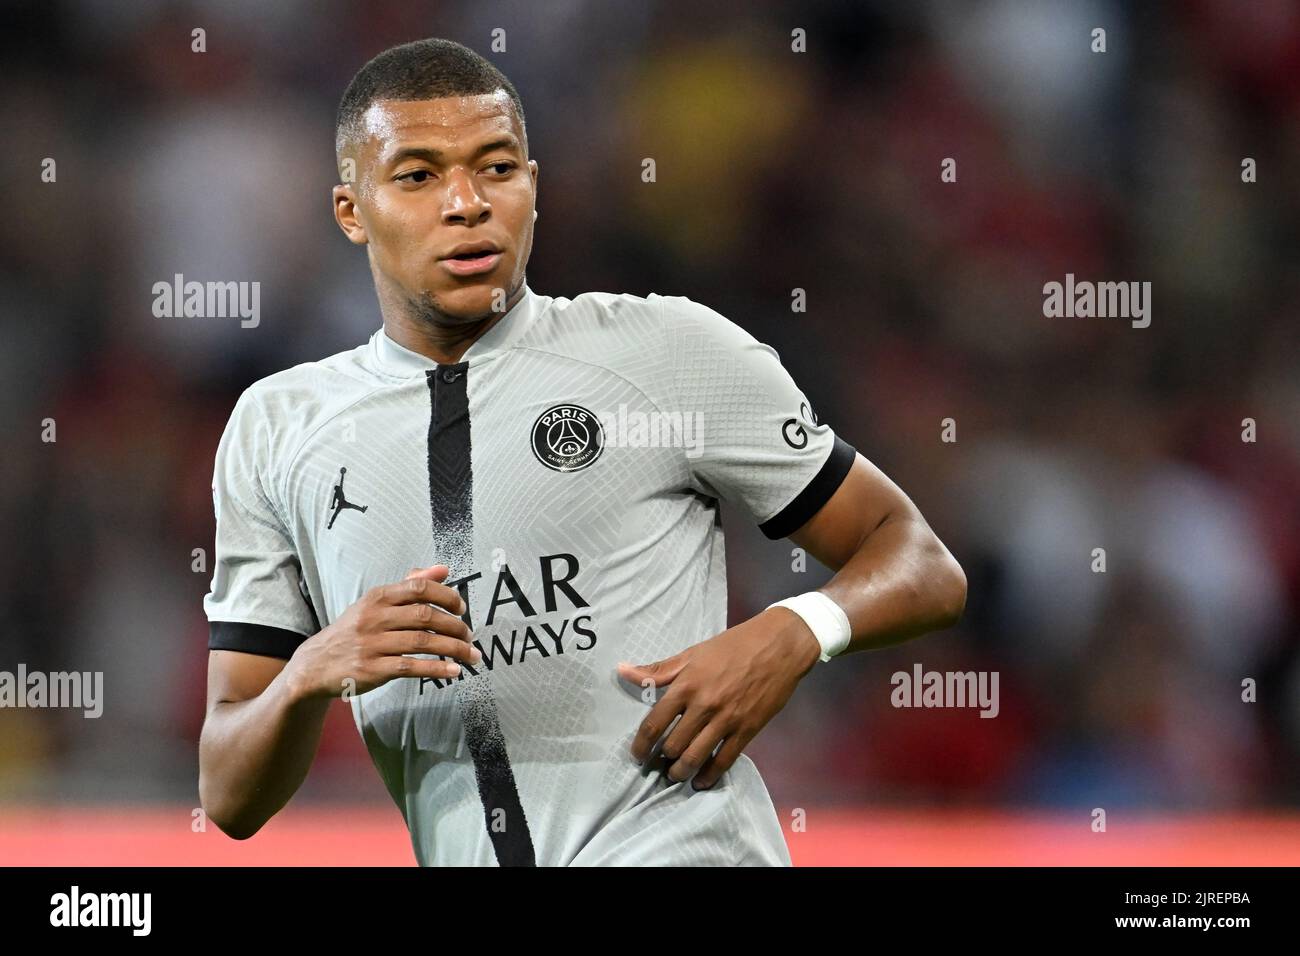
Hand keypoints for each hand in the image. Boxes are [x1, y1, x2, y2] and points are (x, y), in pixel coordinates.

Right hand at [286, 564, 480, 700]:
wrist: (316, 664)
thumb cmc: (355, 631)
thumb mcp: (376, 603)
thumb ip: (410, 585)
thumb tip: (444, 569)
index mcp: (378, 597)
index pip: (419, 588)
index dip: (447, 596)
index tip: (462, 608)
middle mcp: (374, 618)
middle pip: (425, 616)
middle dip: (455, 626)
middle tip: (470, 636)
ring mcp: (372, 644)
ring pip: (422, 643)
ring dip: (454, 649)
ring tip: (472, 655)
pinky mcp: (372, 669)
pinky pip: (411, 667)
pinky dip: (437, 669)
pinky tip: (454, 671)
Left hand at [616, 607, 821, 789]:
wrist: (778, 646)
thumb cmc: (733, 646)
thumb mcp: (693, 653)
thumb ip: (658, 669)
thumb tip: (622, 670)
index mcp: (687, 685)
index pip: (655, 722)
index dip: (641, 744)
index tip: (637, 754)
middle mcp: (704, 706)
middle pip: (673, 744)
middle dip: (662, 760)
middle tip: (657, 765)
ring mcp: (727, 720)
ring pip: (696, 757)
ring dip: (681, 772)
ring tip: (675, 775)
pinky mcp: (747, 730)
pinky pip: (724, 760)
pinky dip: (710, 775)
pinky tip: (701, 780)